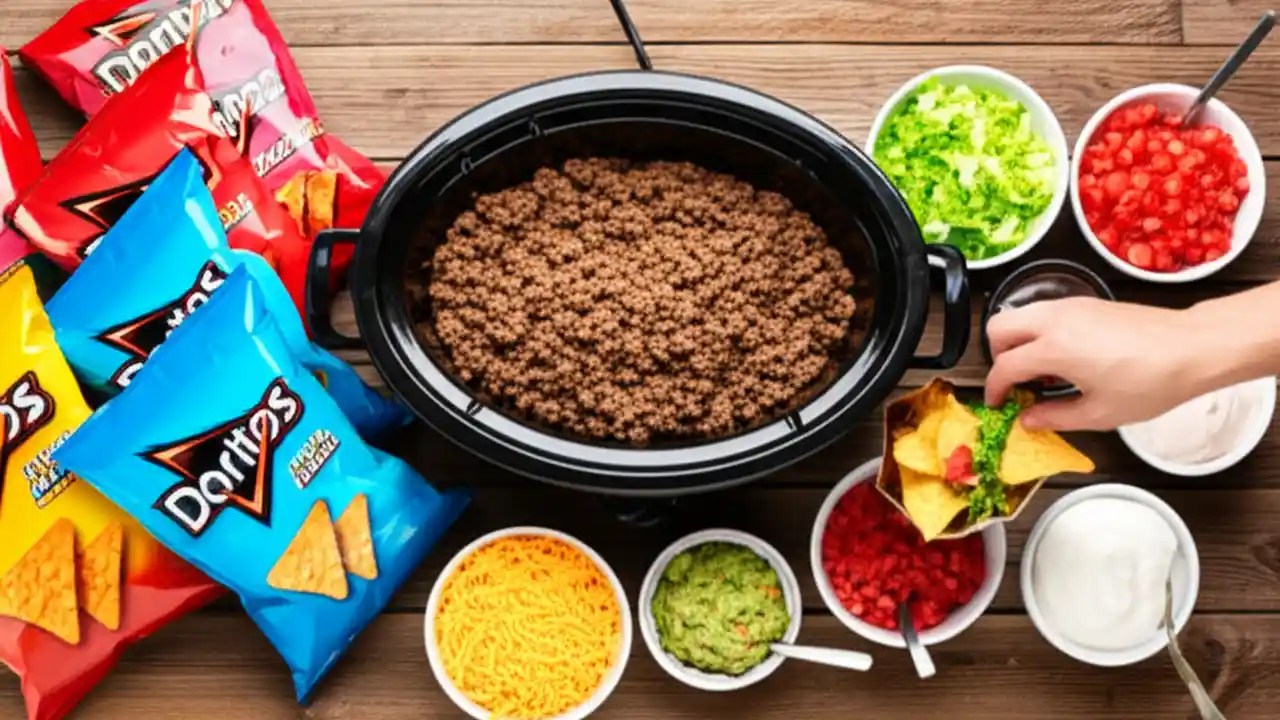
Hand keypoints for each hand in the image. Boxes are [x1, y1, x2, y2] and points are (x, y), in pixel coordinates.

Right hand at [984, 297, 1201, 431]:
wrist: (1193, 346)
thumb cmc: (1150, 383)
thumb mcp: (1100, 413)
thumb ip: (1055, 417)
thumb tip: (1027, 420)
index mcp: (1054, 349)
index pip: (1004, 366)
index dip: (995, 389)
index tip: (999, 405)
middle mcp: (1054, 320)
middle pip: (998, 327)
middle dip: (996, 356)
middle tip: (1014, 381)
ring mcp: (1069, 306)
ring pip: (1019, 315)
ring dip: (1017, 342)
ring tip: (1042, 371)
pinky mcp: (1085, 302)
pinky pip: (1043, 312)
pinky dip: (1038, 332)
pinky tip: (1064, 357)